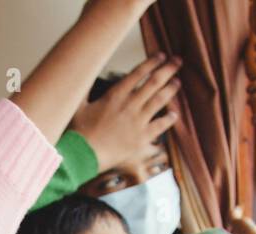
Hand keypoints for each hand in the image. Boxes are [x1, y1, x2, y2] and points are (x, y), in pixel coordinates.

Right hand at [69, 54, 181, 171]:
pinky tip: (174, 114)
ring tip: (177, 82)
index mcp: (115, 94)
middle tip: (177, 61)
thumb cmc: (78, 132)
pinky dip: (169, 119)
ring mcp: (138, 121)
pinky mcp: (141, 138)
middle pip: (154, 82)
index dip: (152, 62)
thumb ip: (84, 88)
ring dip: (171, 89)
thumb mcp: (78, 105)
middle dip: (168, 69)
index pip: (138, 73)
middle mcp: (130, 104)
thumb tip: (83, 74)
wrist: (83, 155)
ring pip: (160, 100)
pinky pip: (161, 125)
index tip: (161, 56)